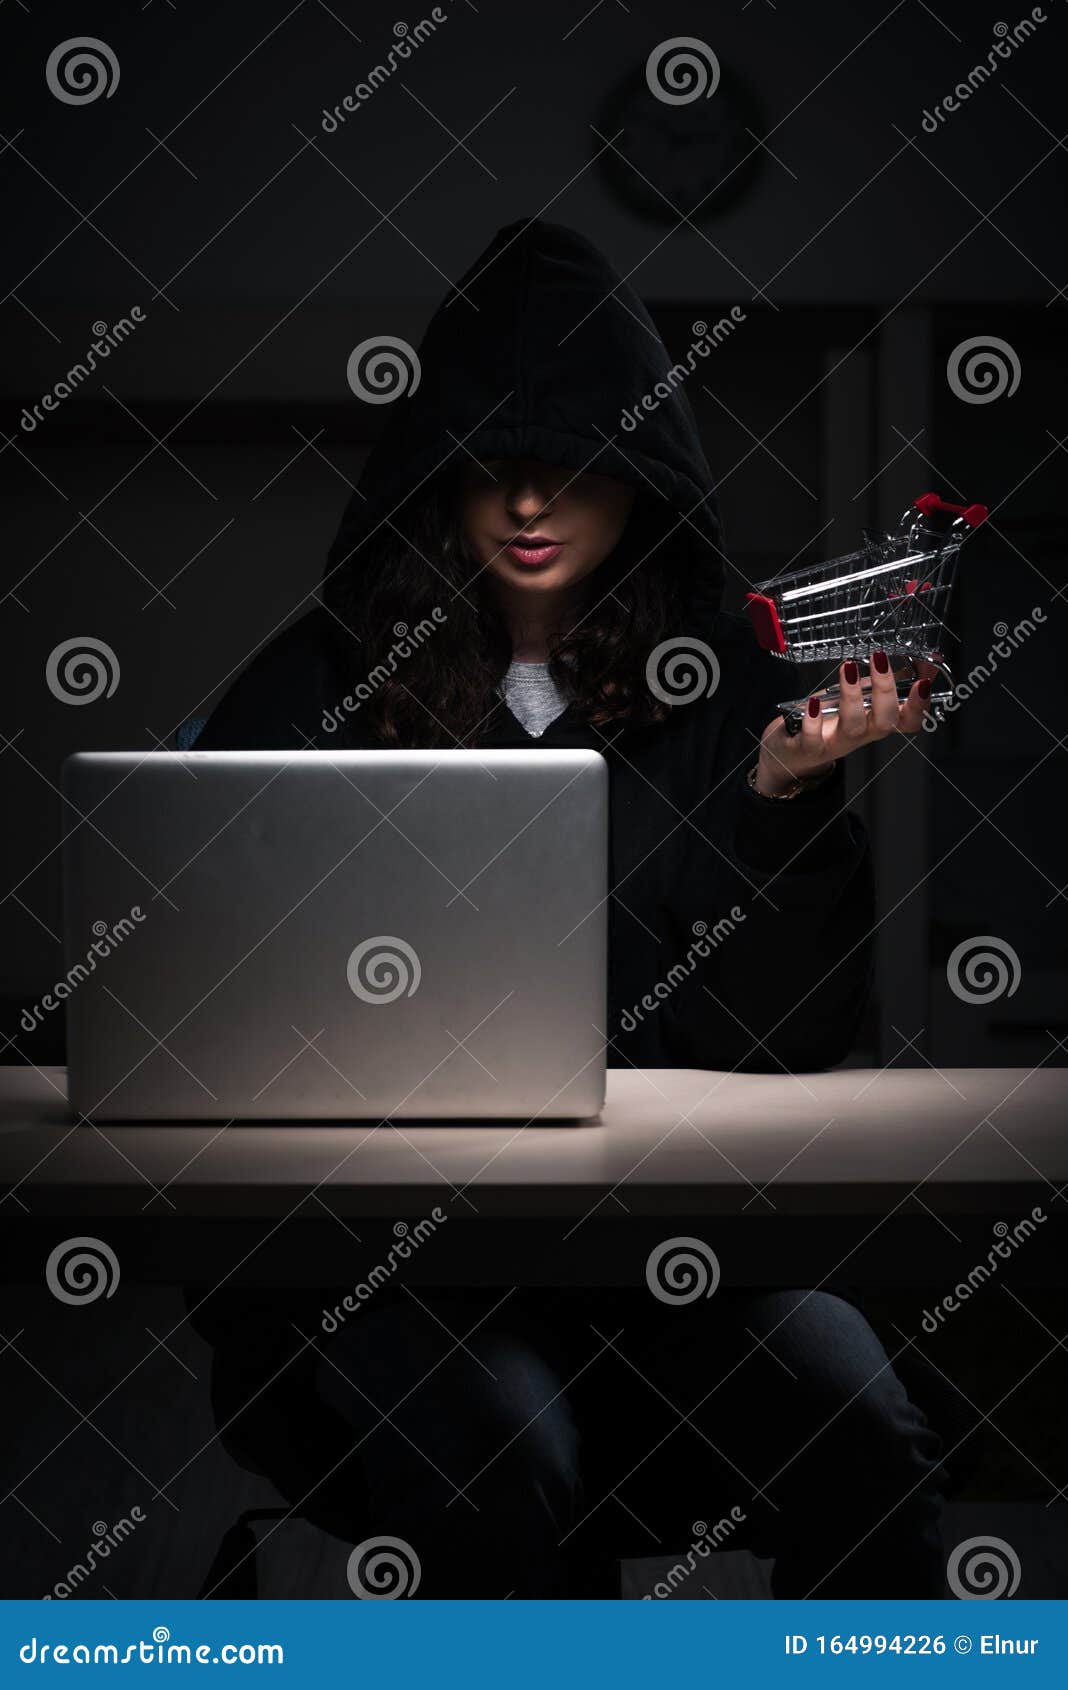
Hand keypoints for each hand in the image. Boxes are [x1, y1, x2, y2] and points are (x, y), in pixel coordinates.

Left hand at [753, 653, 933, 796]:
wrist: (792, 749)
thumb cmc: (830, 718)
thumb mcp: (862, 697)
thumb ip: (889, 681)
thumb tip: (928, 662)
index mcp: (877, 722)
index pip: (908, 721)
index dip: (920, 705)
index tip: (924, 682)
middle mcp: (861, 735)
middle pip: (884, 721)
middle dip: (886, 690)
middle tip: (880, 659)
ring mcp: (836, 743)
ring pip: (852, 726)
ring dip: (852, 697)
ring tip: (849, 668)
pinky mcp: (809, 748)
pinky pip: (813, 739)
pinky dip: (814, 722)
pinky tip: (814, 703)